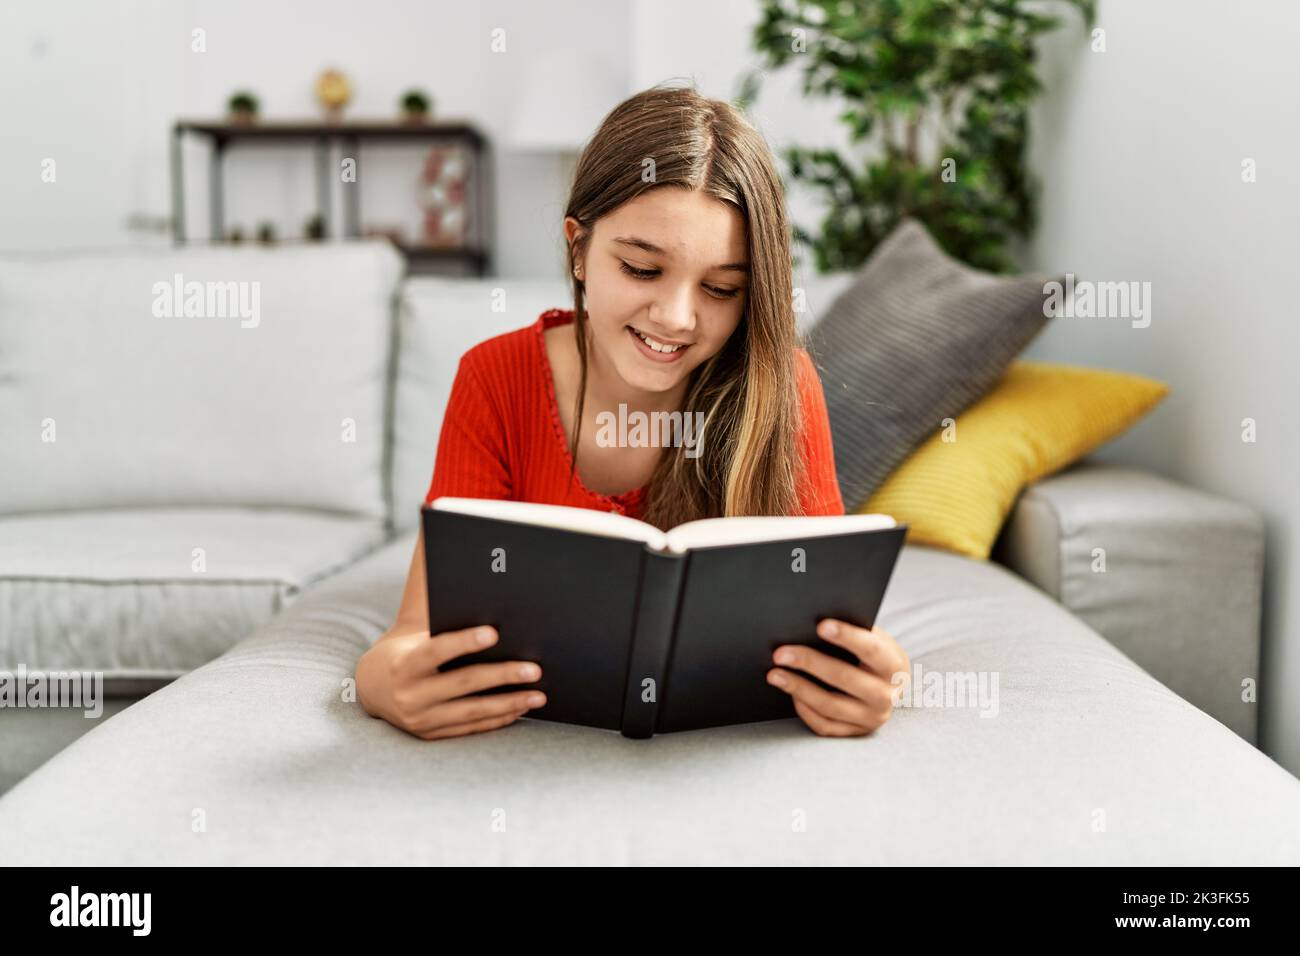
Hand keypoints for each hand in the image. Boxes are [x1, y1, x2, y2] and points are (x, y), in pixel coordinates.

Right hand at [356, 625, 546, 739]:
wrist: (373, 687)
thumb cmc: (407, 650)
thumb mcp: (411, 632)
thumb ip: (431, 606)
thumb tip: (444, 556)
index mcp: (404, 664)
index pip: (436, 650)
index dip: (464, 641)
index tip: (495, 633)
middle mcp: (409, 695)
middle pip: (463, 683)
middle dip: (503, 675)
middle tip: (536, 669)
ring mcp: (420, 719)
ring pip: (471, 711)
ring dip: (509, 703)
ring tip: (539, 695)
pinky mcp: (431, 735)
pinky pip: (470, 728)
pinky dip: (498, 719)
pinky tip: (521, 709)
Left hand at [767, 618, 908, 736]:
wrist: (888, 686)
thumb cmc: (873, 655)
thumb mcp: (875, 640)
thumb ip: (856, 632)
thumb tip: (814, 621)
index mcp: (895, 666)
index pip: (872, 649)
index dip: (847, 637)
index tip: (820, 625)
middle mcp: (887, 696)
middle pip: (844, 678)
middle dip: (809, 663)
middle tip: (780, 653)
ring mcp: (871, 718)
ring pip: (829, 705)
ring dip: (797, 687)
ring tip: (775, 674)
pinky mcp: (855, 733)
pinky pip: (824, 725)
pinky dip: (804, 708)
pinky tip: (789, 692)